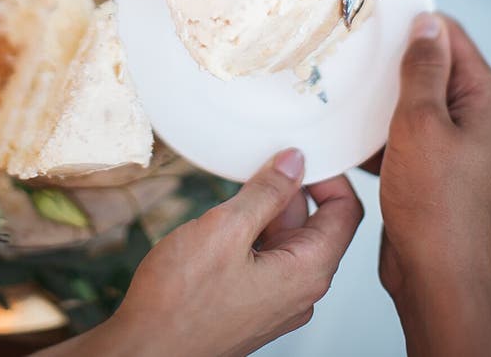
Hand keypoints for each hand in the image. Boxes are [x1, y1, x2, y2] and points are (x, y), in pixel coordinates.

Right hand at [47, 150, 362, 356]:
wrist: (144, 351)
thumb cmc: (180, 302)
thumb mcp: (225, 229)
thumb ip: (266, 192)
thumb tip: (295, 162)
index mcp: (307, 272)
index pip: (345, 212)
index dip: (330, 175)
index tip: (302, 152)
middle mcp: (299, 290)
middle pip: (315, 223)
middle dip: (291, 188)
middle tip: (261, 159)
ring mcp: (275, 299)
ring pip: (286, 238)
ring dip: (267, 207)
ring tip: (237, 184)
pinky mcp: (251, 302)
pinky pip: (265, 256)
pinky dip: (252, 229)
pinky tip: (224, 215)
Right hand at [370, 14, 490, 356]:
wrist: (433, 272)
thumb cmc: (436, 205)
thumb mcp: (422, 123)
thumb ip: (423, 70)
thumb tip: (426, 25)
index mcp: (481, 99)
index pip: (451, 37)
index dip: (415, 22)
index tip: (377, 12)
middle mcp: (470, 115)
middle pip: (429, 65)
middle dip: (391, 57)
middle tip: (352, 46)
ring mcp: (448, 140)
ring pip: (408, 97)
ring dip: (379, 94)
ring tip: (344, 84)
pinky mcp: (426, 162)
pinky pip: (398, 128)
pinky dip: (375, 125)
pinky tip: (347, 126)